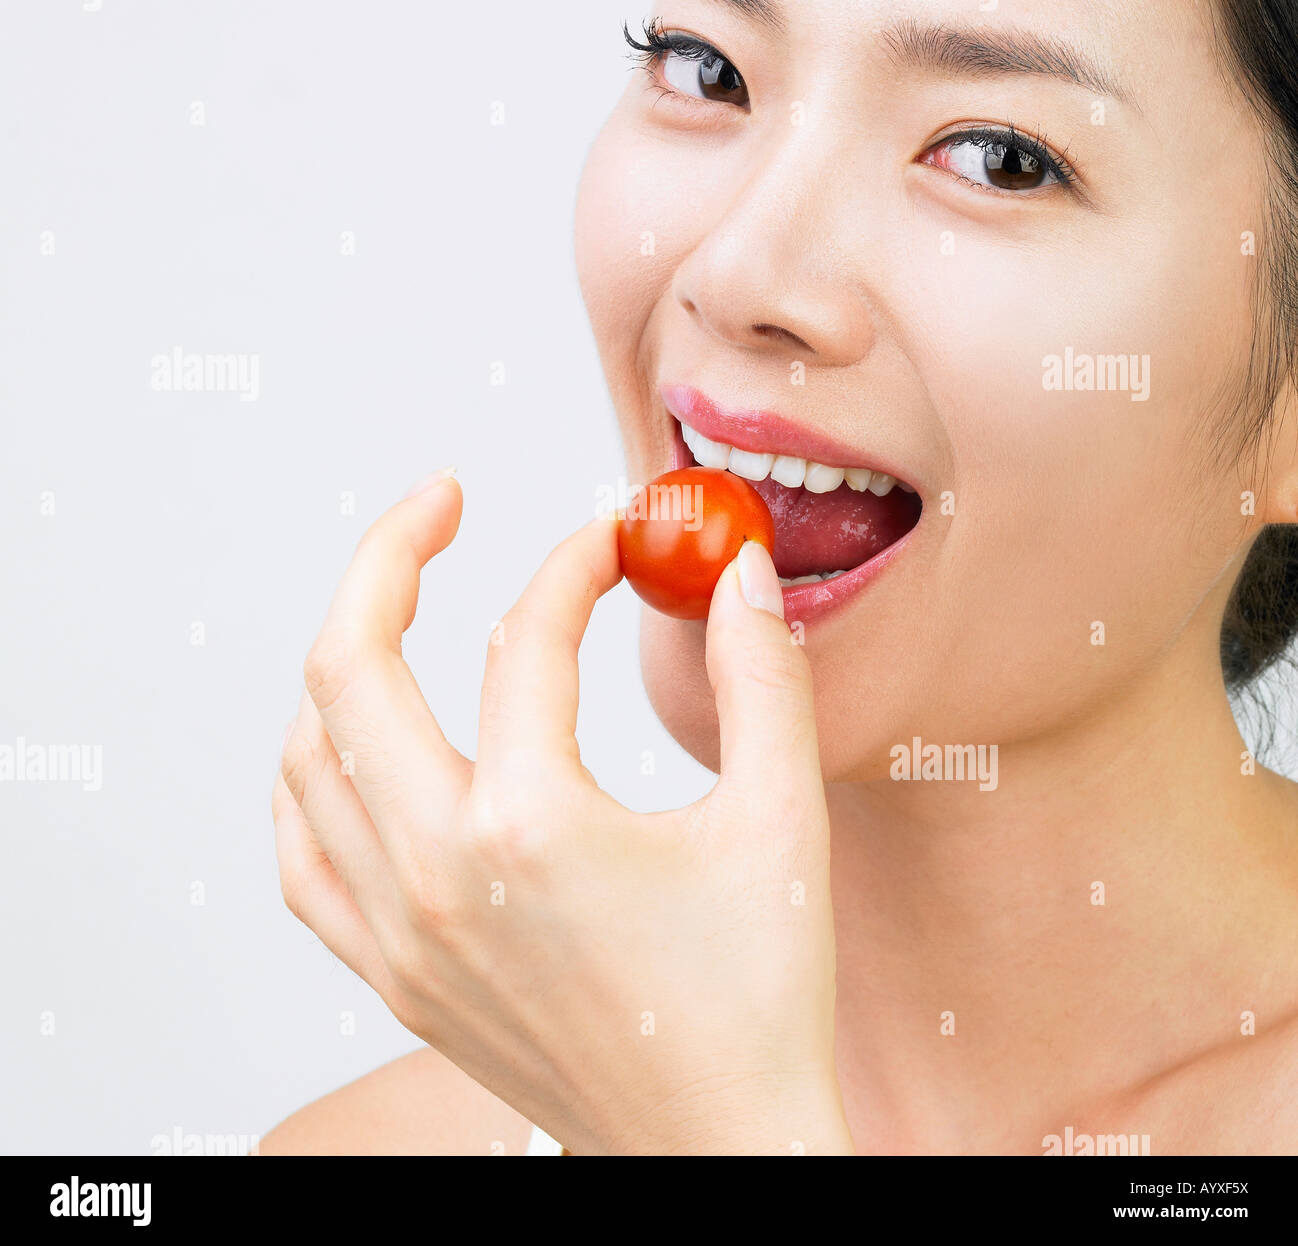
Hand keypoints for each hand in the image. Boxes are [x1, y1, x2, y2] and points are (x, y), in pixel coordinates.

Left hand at [272, 471, 853, 1154]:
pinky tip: (346, 746)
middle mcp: (439, 875)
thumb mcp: (781, 820)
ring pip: (304, 755)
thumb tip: (733, 571)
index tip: (612, 537)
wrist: (717, 1150)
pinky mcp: (393, 975)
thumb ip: (760, 675)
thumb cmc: (757, 1001)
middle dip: (389, 557)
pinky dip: (307, 776)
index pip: (527, 639)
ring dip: (341, 660)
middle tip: (438, 503)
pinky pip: (300, 854)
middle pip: (349, 666)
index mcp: (532, 829)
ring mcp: (400, 931)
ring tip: (395, 610)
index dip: (574, 561)